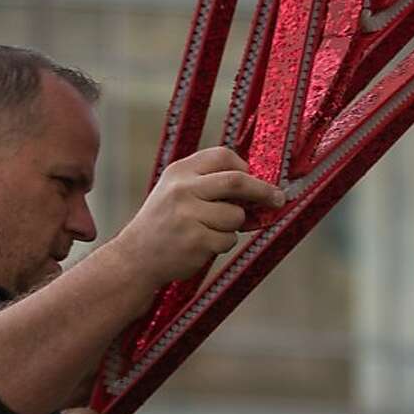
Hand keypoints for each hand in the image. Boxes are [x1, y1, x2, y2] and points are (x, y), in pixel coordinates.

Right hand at [119, 145, 284, 288]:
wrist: (136, 257)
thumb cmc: (165, 225)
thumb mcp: (177, 192)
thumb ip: (210, 185)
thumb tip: (259, 187)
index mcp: (180, 172)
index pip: (223, 156)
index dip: (246, 168)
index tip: (259, 179)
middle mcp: (182, 189)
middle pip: (237, 181)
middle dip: (263, 191)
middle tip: (278, 199)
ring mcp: (188, 215)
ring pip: (236, 215)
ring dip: (233, 226)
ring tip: (210, 231)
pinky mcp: (195, 240)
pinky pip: (228, 239)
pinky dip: (223, 244)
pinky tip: (201, 245)